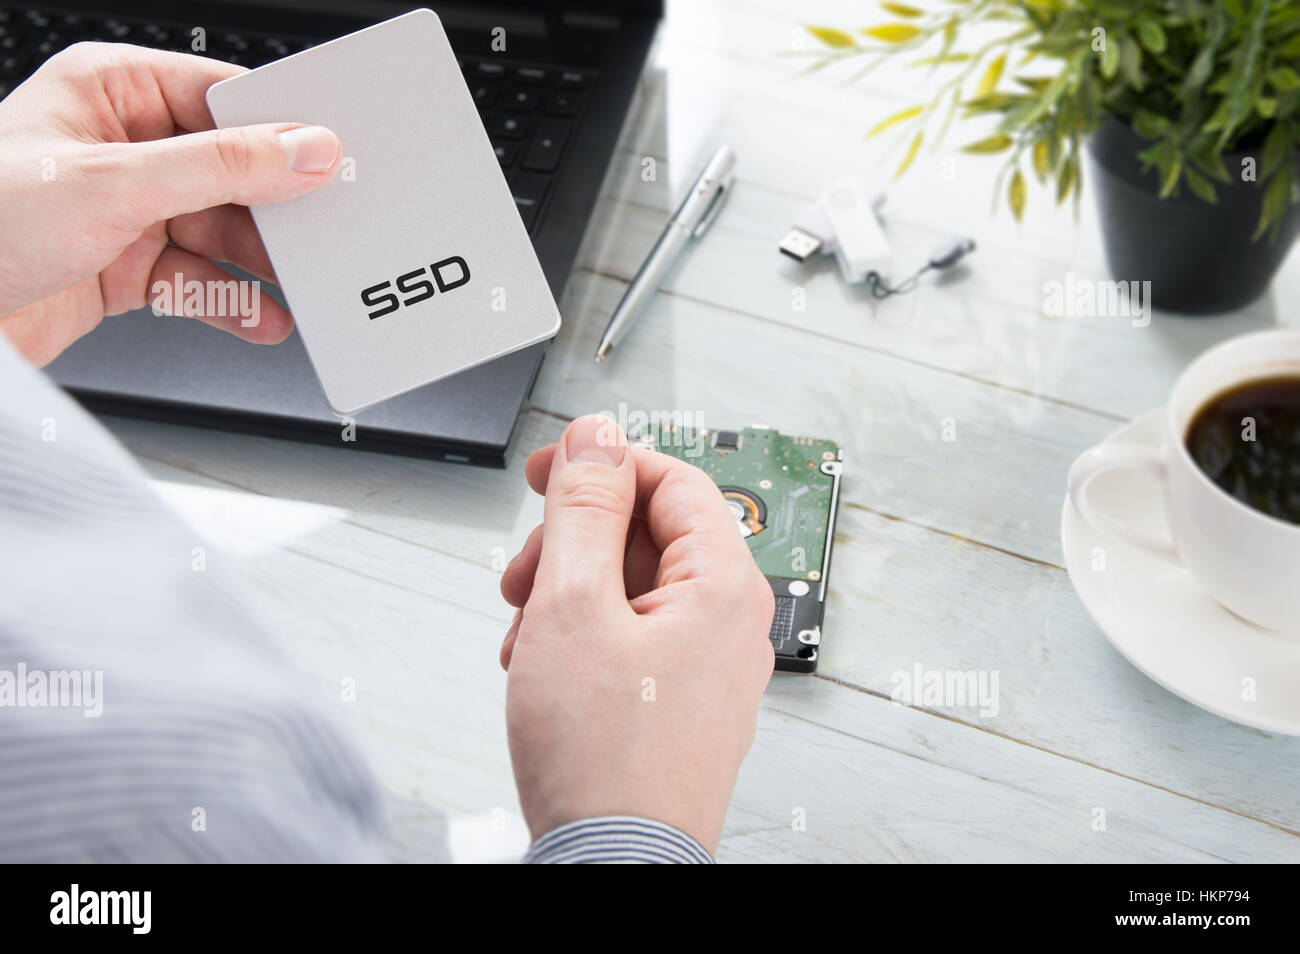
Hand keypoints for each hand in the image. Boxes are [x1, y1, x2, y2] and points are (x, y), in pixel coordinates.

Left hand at [0, 42, 341, 365]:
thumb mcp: (114, 184)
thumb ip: (220, 167)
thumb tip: (303, 149)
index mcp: (113, 92)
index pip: (224, 99)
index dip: (283, 131)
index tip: (333, 160)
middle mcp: (124, 147)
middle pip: (232, 172)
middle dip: (274, 210)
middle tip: (318, 234)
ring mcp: (126, 210)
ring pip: (222, 230)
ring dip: (259, 265)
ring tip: (296, 286)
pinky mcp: (125, 267)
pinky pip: (199, 280)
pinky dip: (232, 301)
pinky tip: (261, 316)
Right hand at [499, 415, 775, 853]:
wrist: (612, 870)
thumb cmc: (603, 759)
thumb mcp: (574, 606)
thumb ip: (584, 511)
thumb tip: (597, 440)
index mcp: (724, 586)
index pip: (673, 481)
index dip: (603, 466)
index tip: (547, 472)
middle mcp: (730, 624)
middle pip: (650, 534)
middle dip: (572, 542)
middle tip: (522, 572)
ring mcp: (709, 667)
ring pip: (634, 588)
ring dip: (568, 592)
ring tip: (524, 634)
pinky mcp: (682, 702)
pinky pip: (634, 637)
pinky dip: (583, 636)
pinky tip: (540, 665)